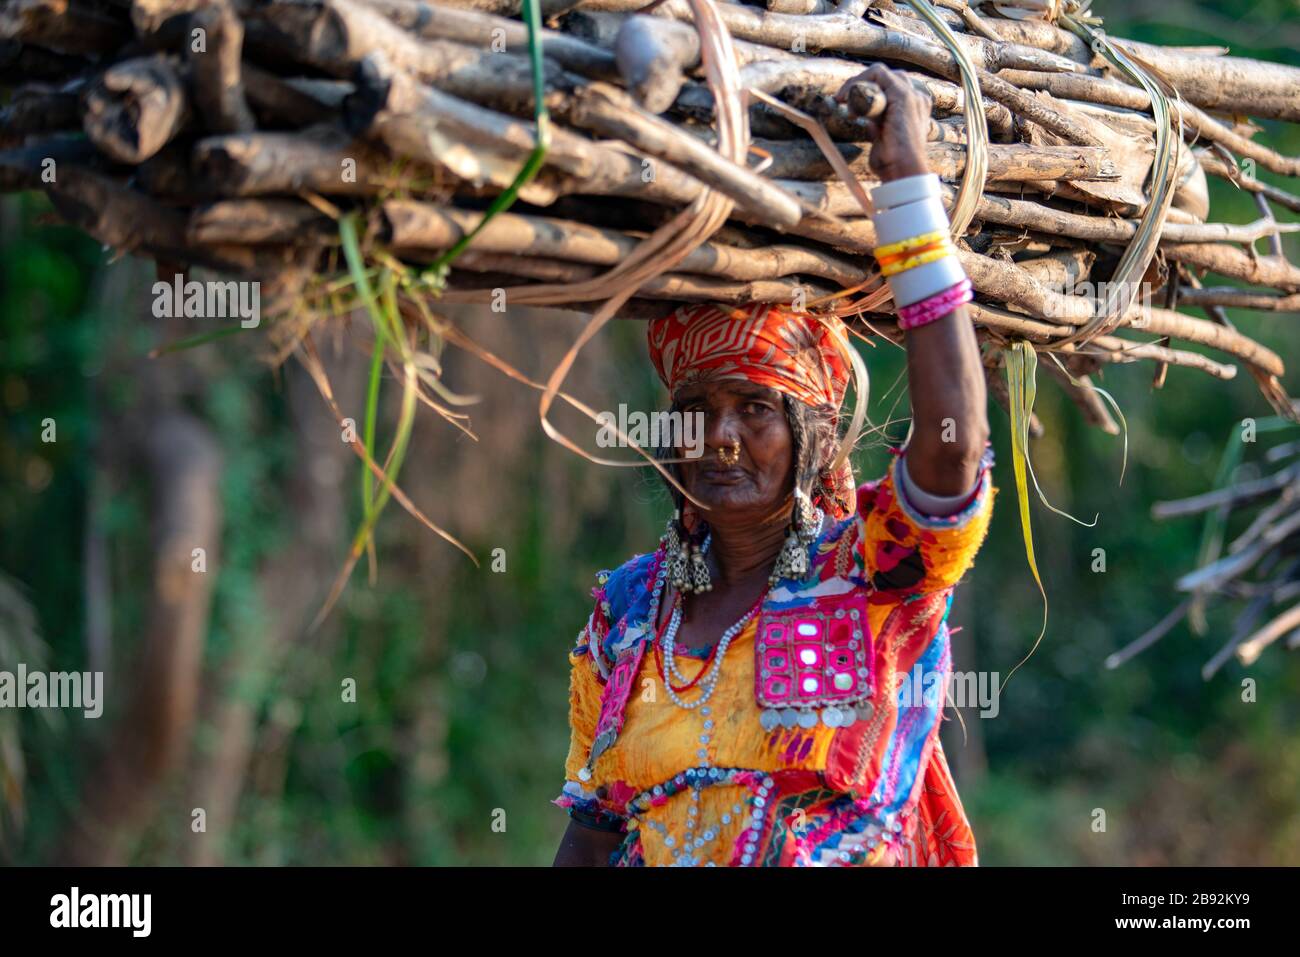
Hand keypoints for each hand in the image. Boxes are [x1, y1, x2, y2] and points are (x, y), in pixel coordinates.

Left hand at [836, 64, 932, 182]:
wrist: (902, 170)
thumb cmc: (891, 163)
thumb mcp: (882, 141)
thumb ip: (878, 128)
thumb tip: (869, 122)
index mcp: (913, 109)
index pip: (889, 89)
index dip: (867, 93)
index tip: (848, 106)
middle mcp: (915, 99)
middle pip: (885, 79)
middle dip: (860, 86)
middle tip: (842, 100)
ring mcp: (911, 95)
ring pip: (880, 74)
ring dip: (857, 84)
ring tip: (843, 100)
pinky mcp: (902, 95)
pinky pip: (878, 74)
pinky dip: (858, 82)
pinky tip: (846, 98)